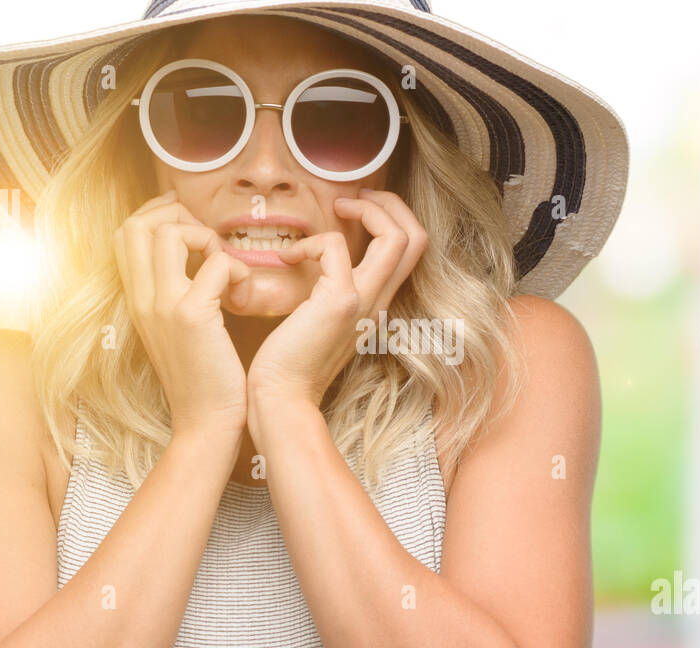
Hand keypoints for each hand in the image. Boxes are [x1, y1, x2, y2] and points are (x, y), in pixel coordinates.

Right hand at [114, 190, 253, 438]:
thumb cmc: (203, 379)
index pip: (125, 233)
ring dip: (206, 237)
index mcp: (137, 302)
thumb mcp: (176, 332)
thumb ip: (174, 296)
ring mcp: (164, 306)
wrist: (206, 423)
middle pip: (136, 225)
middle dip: (175, 214)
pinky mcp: (193, 316)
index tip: (186, 216)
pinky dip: (237, 269)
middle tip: (208, 236)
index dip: (154, 213)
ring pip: (170, 233)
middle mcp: (142, 299)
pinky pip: (216, 263)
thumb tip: (193, 261)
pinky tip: (243, 296)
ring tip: (226, 269)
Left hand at [246, 189, 427, 419]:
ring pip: (397, 237)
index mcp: (377, 303)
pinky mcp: (340, 302)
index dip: (392, 217)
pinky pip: (337, 247)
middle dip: (390, 203)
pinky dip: (312, 242)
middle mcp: (380, 301)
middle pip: (417, 237)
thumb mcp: (322, 320)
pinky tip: (288, 259)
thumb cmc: (291, 362)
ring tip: (338, 209)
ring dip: (368, 208)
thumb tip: (316, 259)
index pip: (412, 250)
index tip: (356, 209)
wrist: (282, 397)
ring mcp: (365, 301)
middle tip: (354, 198)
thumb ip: (332, 291)